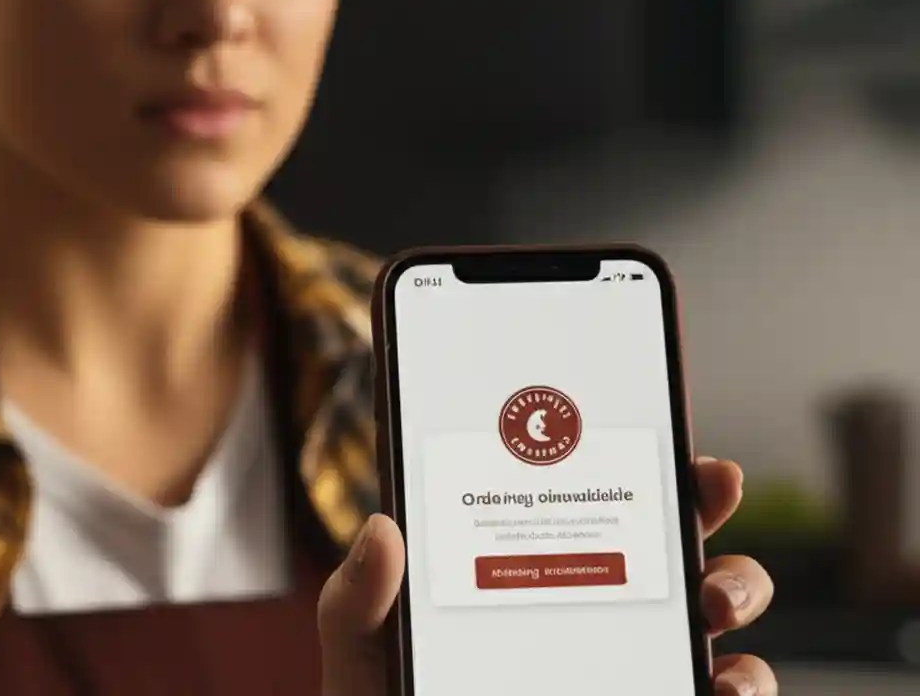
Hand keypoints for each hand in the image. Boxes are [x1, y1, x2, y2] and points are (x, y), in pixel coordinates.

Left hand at [317, 456, 775, 695]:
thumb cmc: (386, 693)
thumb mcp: (360, 641)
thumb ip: (360, 594)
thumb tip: (381, 529)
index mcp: (522, 556)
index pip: (585, 488)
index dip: (631, 451)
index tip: (663, 432)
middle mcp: (585, 596)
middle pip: (668, 532)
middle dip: (704, 501)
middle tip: (707, 488)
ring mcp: (625, 654)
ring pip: (710, 607)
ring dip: (736, 586)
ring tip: (712, 599)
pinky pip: (723, 690)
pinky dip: (740, 684)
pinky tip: (719, 686)